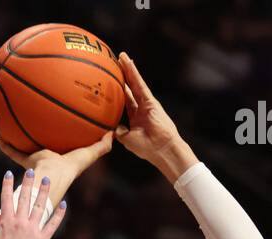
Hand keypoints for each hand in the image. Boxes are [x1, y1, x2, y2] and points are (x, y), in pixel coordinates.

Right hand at [0, 131, 112, 202]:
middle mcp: (46, 158)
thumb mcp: (88, 155)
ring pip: (22, 147)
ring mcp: (34, 160)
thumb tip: (114, 132)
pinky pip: (12, 152)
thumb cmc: (71, 168)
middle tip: (28, 119)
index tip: (53, 125)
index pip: (59, 146)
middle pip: (39, 145)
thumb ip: (102, 146)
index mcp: (60, 158)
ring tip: (7, 123)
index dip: (57, 137)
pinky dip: (5, 144)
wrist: (54, 177)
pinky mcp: (26, 161)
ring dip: (15, 137)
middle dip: (34, 135)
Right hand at [0, 168, 67, 238]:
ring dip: (44, 192)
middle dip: (28, 183)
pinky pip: (53, 224)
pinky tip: (64, 205)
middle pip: (25, 198)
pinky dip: (59, 215)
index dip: (7, 184)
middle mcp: (20, 222)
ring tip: (47, 180)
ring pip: (40, 206)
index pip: (6, 198)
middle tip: (31, 171)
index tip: (8, 174)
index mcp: (6, 221)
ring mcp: (32, 230)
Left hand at [114, 53, 190, 175]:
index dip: (118, 91)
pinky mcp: (150, 100)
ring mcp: (146, 103)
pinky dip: (134, 73)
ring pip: (135, 83)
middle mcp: (141, 108)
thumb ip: (119, 132)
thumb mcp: (128, 140)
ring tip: (120, 56)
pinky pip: (139, 84)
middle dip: (123, 76)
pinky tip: (128, 63)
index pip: (125, 100)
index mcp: (135, 117)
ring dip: (128, 69)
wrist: (161, 149)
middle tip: (114, 63)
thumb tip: (109, 127)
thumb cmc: (147, 148)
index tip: (110, 83)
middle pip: (129, 88)